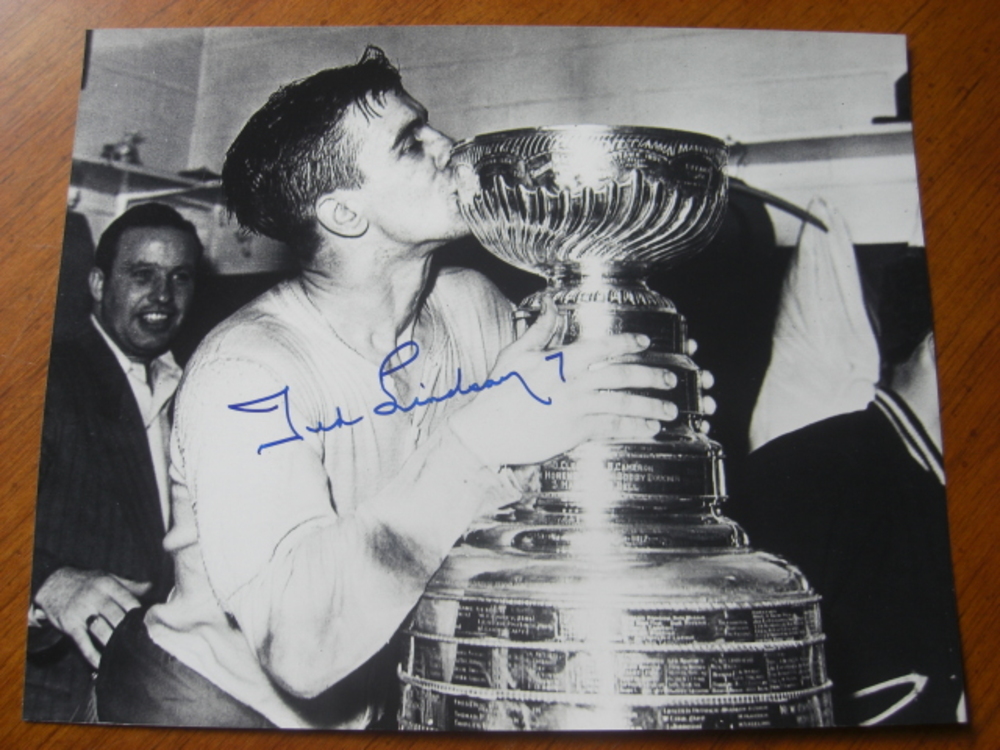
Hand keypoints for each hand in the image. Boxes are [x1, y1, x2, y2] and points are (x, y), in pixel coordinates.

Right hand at [33, 567, 150, 668]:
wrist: (53, 584)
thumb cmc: (88, 583)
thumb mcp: (108, 578)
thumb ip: (131, 585)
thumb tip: (154, 587)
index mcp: (109, 585)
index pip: (130, 602)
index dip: (142, 616)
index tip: (152, 629)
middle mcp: (96, 597)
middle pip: (118, 618)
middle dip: (131, 633)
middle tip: (143, 647)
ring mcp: (82, 611)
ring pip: (103, 632)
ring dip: (115, 647)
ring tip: (128, 659)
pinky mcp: (70, 625)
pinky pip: (84, 644)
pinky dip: (94, 656)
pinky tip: (103, 665)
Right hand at [451, 296, 678, 467]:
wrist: (485, 431)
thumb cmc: (498, 392)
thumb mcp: (515, 355)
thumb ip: (539, 331)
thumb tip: (550, 305)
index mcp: (558, 361)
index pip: (600, 348)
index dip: (626, 344)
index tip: (645, 344)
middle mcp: (571, 383)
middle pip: (620, 376)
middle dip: (650, 377)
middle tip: (670, 379)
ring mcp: (574, 409)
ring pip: (621, 405)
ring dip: (649, 407)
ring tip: (669, 411)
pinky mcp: (573, 433)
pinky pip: (610, 429)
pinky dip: (633, 429)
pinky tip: (649, 430)